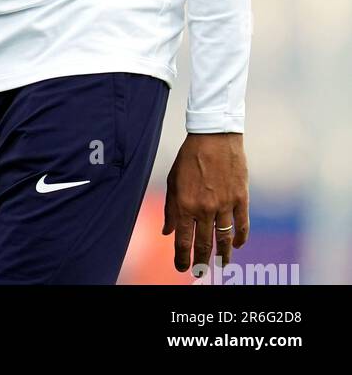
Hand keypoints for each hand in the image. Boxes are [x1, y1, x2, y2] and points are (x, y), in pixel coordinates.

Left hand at [163, 133, 248, 273]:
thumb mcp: (173, 181)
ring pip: (224, 239)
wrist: (213, 136)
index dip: (182, 258)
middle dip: (201, 262)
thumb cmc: (189, 157)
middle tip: (200, 273)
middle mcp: (204, 208)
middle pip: (204, 244)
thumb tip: (167, 232)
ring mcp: (224, 205)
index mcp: (185, 204)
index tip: (181, 268)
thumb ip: (170, 209)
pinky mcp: (241, 199)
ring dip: (222, 255)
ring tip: (221, 265)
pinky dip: (240, 238)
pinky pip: (242, 225)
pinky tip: (237, 245)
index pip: (183, 240)